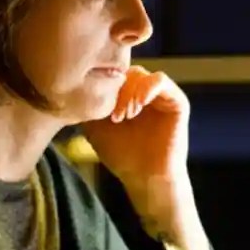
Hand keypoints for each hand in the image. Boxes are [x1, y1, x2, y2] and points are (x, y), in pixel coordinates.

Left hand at [79, 65, 188, 186]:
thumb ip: (87, 104)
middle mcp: (144, 92)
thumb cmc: (122, 156)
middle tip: (113, 116)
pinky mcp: (177, 101)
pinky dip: (147, 88)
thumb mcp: (95, 127)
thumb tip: (73, 85)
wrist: (147, 178)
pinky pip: (161, 80)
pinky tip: (138, 106)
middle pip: (125, 72)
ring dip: (129, 92)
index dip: (103, 86)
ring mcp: (162, 96)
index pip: (111, 75)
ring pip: (141, 74)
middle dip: (116, 90)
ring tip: (125, 116)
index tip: (98, 108)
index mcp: (126, 95)